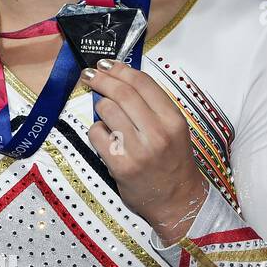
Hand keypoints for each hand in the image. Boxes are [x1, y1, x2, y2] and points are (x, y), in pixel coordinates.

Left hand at [84, 58, 209, 244]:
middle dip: (101, 79)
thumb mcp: (172, 129)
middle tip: (88, 75)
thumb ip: (150, 106)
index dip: (120, 69)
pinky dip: (97, 132)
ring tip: (105, 116)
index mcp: (174, 120)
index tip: (105, 64)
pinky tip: (106, 139)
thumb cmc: (172, 162)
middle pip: (122, 93)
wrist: (178, 202)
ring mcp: (139, 149)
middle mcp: (159, 132)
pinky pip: (97, 135)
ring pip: (106, 110)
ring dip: (99, 108)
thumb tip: (118, 77)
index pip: (143, 83)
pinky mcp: (120, 165)